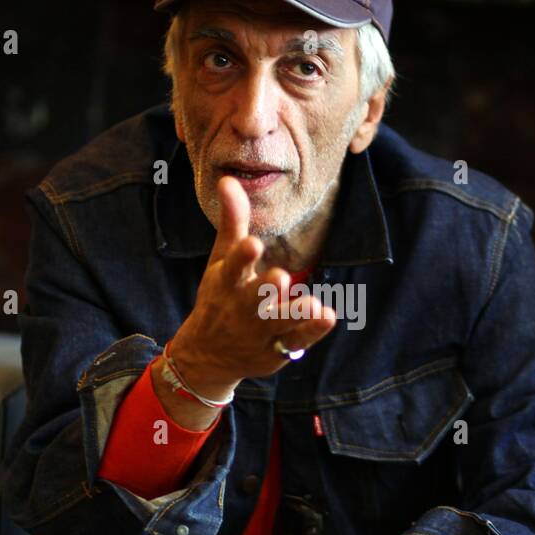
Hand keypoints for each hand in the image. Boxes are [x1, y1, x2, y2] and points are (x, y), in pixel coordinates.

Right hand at [170, 175, 336, 398]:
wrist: (206, 355)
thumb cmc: (219, 298)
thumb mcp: (221, 260)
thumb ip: (233, 222)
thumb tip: (229, 179)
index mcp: (227, 282)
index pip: (232, 267)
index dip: (242, 256)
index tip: (253, 243)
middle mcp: (241, 308)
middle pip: (254, 298)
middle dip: (266, 288)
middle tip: (279, 277)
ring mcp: (258, 331)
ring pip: (278, 322)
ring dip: (294, 313)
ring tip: (313, 303)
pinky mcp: (275, 350)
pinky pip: (295, 342)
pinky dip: (311, 332)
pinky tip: (328, 316)